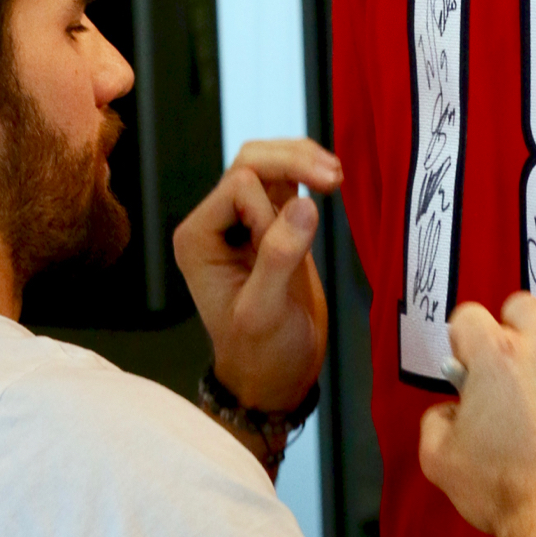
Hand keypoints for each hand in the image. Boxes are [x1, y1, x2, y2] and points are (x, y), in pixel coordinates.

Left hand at [174, 139, 341, 410]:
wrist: (276, 376)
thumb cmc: (261, 354)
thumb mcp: (265, 312)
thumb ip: (279, 258)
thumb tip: (306, 204)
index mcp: (198, 239)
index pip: (237, 186)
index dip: (270, 208)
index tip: (289, 250)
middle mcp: (216, 223)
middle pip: (251, 161)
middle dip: (292, 161)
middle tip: (334, 177)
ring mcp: (245, 220)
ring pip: (269, 163)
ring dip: (303, 160)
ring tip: (337, 177)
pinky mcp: (273, 223)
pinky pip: (287, 180)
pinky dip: (310, 172)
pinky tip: (332, 181)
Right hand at [419, 293, 535, 536]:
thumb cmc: (503, 490)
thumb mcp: (439, 458)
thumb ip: (437, 419)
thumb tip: (453, 411)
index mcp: (498, 356)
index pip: (470, 315)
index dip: (463, 341)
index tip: (467, 366)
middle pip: (522, 308)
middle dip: (508, 331)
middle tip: (505, 372)